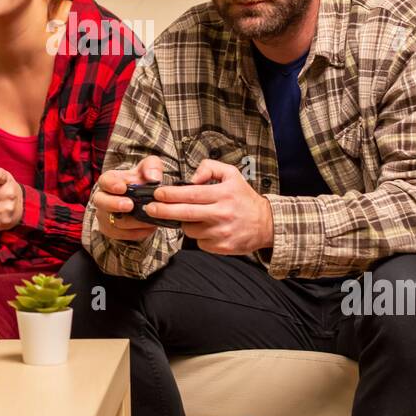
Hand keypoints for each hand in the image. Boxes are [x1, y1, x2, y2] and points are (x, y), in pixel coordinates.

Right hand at [92, 155, 164, 240]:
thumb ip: (152, 167)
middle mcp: (102, 198)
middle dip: (114, 204)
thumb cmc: (142, 181)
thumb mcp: (149, 168)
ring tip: (149, 219)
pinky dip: (137, 232)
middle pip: (101, 202)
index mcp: (109, 181)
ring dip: (133, 221)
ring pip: (114, 221)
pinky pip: (121, 235)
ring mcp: (105, 216)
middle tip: (129, 205)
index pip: (104, 181)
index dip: (111, 185)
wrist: (143, 200)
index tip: (123, 188)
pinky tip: (150, 228)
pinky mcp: (111, 230)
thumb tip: (153, 177)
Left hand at [143, 159, 272, 255]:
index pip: (191, 194)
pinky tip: (208, 228)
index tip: (157, 194)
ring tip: (195, 217)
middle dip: (163, 211)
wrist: (266, 224)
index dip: (171, 194)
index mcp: (223, 194)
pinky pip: (199, 242)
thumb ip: (209, 168)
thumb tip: (192, 177)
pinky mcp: (221, 247)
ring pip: (189, 229)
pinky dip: (198, 235)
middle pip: (185, 214)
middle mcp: (221, 214)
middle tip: (150, 208)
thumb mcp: (231, 174)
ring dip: (185, 223)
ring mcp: (221, 233)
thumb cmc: (244, 198)